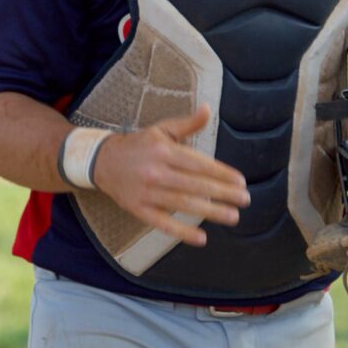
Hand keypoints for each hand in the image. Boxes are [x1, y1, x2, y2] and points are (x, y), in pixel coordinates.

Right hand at [91, 104, 248, 245]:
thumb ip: (188, 124)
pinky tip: (201, 238)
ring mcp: (146, 192)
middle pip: (195, 185)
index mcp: (164, 151)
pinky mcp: (138, 209)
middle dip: (223, 193)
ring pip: (183, 204)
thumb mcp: (162, 129)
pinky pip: (163, 223)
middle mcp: (156, 172)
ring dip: (210, 212)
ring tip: (232, 217)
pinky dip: (182, 232)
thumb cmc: (139, 145)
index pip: (198, 164)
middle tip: (245, 200)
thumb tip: (209, 109)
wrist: (102, 161)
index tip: (241, 181)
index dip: (222, 173)